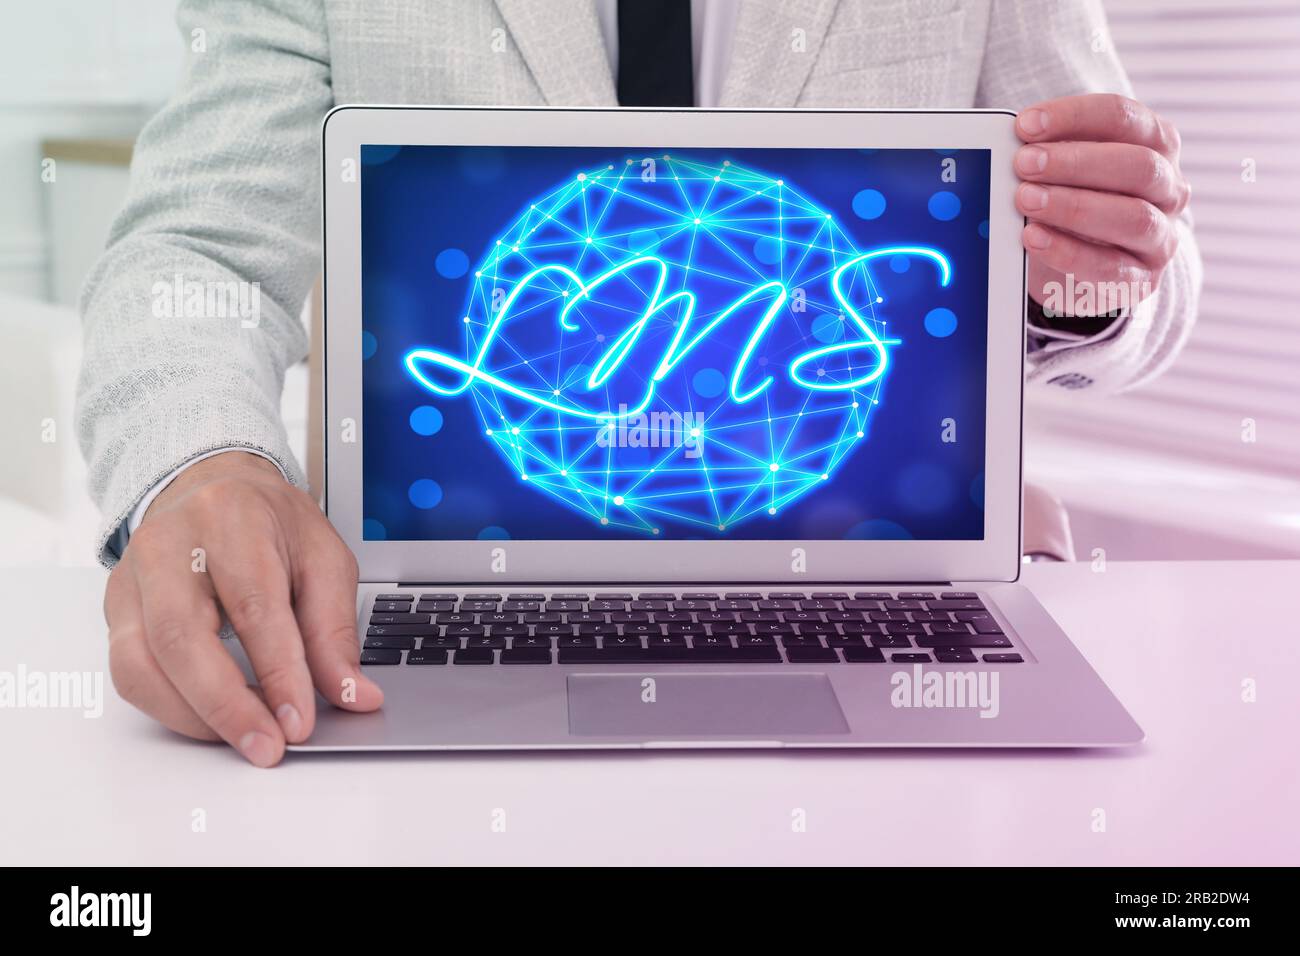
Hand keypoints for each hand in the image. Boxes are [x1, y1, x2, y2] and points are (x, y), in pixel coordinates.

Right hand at [104, 451, 382, 765]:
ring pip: (141, 664)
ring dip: (195, 716)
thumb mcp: (324, 560)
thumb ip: (335, 632)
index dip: (278, 673)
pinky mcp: (116, 609)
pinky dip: (172, 709)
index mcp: (232, 519)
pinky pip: (129, 672)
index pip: (253, 605)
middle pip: (181, 638)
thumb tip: (355, 697)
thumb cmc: (270, 523)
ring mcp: (132, 578)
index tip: (300, 721)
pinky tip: (214, 720)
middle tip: (268, 746)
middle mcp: (170, 545)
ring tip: (246, 739)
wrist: (213, 486)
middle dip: (227, 706)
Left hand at [1014, 93, 1189, 317]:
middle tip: (1024, 164)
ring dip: (1073, 206)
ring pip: (1133, 217)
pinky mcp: (1141, 279)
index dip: (1074, 116)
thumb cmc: (1075, 200)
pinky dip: (1067, 252)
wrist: (1084, 265)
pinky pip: (1110, 267)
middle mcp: (1168, 187)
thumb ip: (1052, 151)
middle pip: (1138, 165)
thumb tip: (1014, 142)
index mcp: (1155, 144)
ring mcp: (1161, 236)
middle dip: (1076, 162)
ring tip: (1026, 200)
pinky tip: (1033, 238)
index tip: (1025, 125)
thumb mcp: (1068, 170)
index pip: (1124, 117)